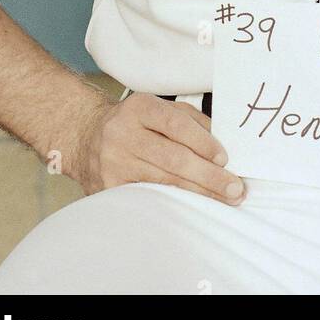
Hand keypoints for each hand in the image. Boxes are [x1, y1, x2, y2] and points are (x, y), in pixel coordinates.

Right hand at [69, 93, 246, 204]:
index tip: (225, 159)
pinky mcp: (106, 188)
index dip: (203, 142)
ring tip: (223, 201)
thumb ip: (191, 120)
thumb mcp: (158, 108)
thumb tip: (223, 142)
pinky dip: (172, 206)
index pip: (176, 124)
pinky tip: (192, 211)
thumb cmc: (134, 123)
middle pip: (172, 158)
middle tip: (235, 189)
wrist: (84, 135)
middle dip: (208, 176)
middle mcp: (122, 133)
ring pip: (162, 183)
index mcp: (139, 108)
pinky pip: (146, 199)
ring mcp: (112, 163)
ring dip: (197, 194)